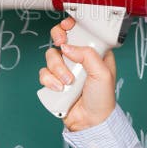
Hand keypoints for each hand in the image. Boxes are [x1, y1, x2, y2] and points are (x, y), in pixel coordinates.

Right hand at [38, 16, 117, 131]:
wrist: (90, 122)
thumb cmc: (102, 99)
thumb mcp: (103, 73)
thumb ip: (87, 55)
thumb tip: (68, 47)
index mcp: (93, 52)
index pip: (80, 31)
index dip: (71, 25)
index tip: (67, 27)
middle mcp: (78, 58)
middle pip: (60, 38)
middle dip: (58, 39)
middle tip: (62, 45)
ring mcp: (65, 69)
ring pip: (50, 55)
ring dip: (58, 68)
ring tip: (68, 82)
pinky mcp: (54, 81)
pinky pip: (44, 73)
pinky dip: (49, 80)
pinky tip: (59, 89)